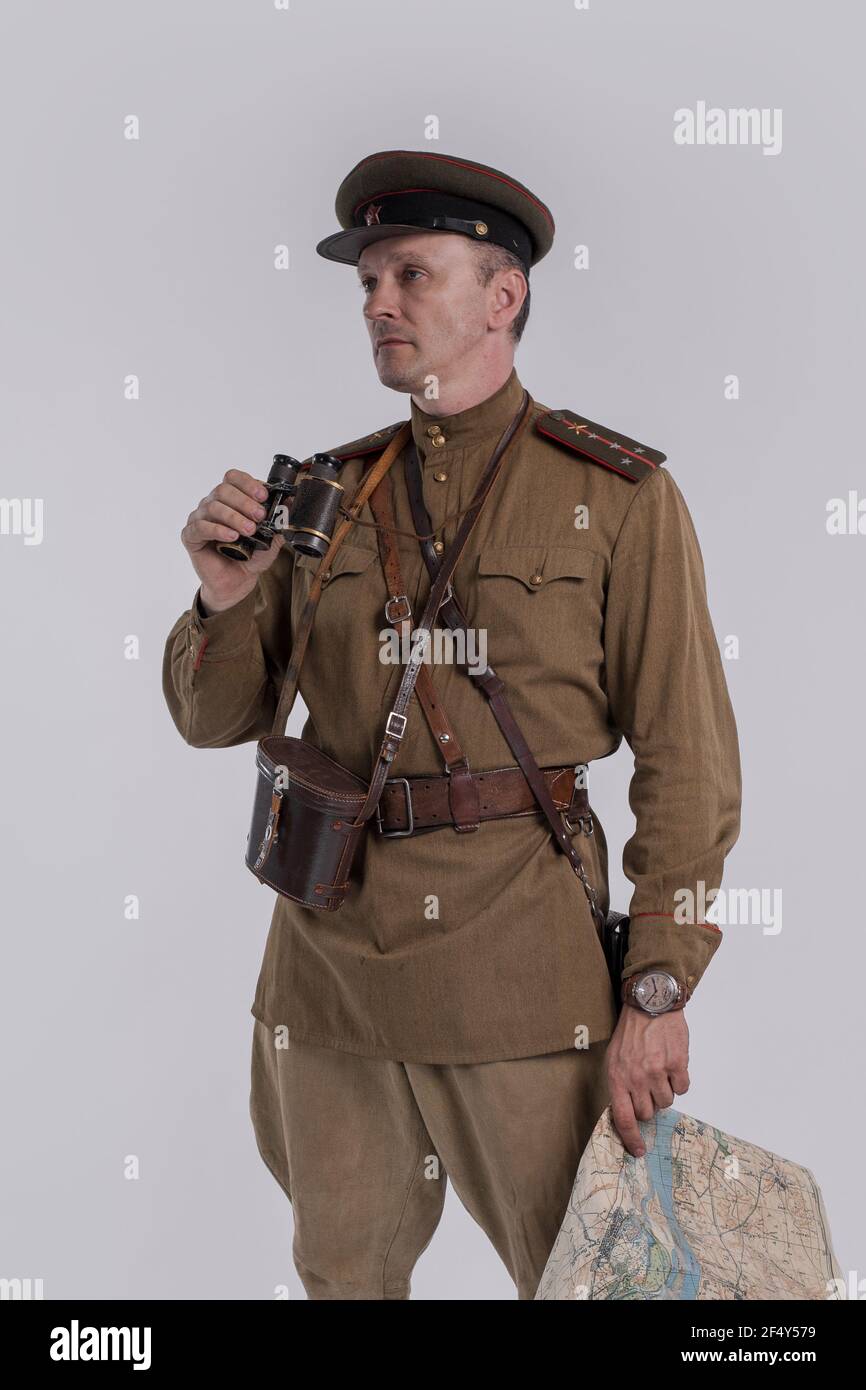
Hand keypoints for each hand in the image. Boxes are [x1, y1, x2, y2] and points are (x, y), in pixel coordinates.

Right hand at [180, 469, 286, 613]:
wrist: (239, 581)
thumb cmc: (251, 555)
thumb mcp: (271, 537)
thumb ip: (279, 520)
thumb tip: (292, 502)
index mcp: (230, 499)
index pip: (233, 478)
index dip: (248, 483)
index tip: (264, 496)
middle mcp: (212, 504)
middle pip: (223, 490)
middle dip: (244, 502)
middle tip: (260, 516)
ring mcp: (199, 519)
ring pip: (212, 507)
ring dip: (234, 517)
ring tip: (249, 530)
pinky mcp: (190, 536)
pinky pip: (200, 527)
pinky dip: (217, 530)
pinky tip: (231, 536)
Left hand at [604, 1006, 689, 1157]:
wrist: (650, 1004)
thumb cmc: (631, 1033)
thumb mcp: (614, 1059)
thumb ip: (620, 1086)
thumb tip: (628, 1114)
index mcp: (618, 1077)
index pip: (624, 1119)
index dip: (632, 1139)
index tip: (639, 1151)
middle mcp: (637, 1078)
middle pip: (648, 1113)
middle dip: (650, 1106)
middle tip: (649, 1088)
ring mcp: (657, 1071)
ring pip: (667, 1102)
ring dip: (665, 1092)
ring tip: (660, 1071)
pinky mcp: (677, 1064)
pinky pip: (682, 1088)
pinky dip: (679, 1081)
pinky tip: (672, 1065)